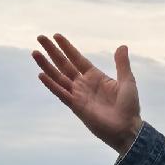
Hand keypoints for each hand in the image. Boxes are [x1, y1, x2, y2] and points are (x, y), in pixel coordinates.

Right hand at [33, 33, 142, 154]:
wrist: (127, 128)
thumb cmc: (129, 106)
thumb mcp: (127, 81)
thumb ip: (121, 64)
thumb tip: (122, 46)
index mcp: (95, 76)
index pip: (77, 58)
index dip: (67, 48)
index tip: (56, 36)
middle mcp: (83, 84)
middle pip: (64, 64)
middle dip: (52, 51)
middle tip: (40, 38)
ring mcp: (78, 95)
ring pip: (58, 77)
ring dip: (46, 65)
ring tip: (35, 53)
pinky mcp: (76, 106)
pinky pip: (61, 93)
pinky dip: (51, 85)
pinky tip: (41, 75)